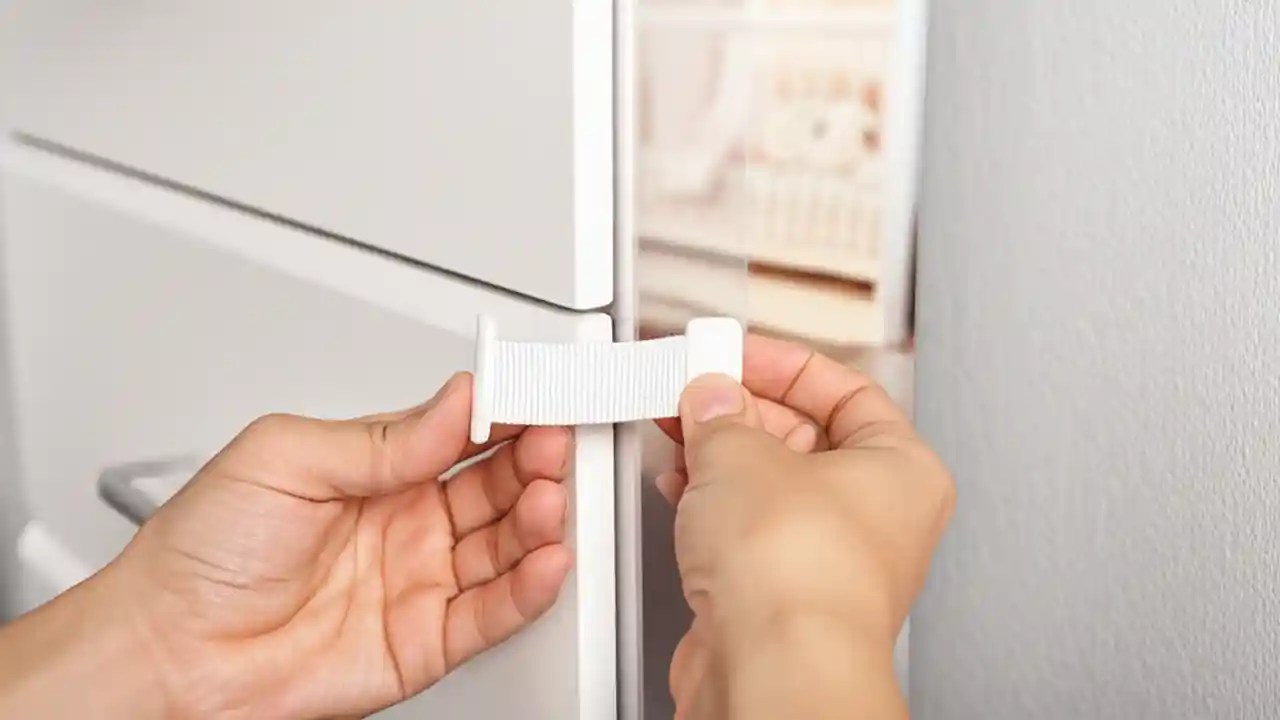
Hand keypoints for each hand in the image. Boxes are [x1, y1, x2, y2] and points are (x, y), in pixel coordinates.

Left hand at [0, 374, 573, 718]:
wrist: (167, 653)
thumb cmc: (202, 552)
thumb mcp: (285, 459)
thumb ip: (382, 438)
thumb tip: (455, 402)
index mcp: (378, 469)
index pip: (463, 432)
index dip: (505, 414)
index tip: (536, 396)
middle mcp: (408, 521)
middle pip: (497, 485)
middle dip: (534, 461)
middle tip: (555, 443)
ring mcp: (420, 581)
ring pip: (505, 545)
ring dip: (538, 520)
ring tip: (549, 499)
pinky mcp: (424, 641)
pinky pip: (493, 613)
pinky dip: (529, 589)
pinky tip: (546, 560)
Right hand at [655, 336, 954, 719]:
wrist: (774, 668)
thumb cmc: (799, 577)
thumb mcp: (742, 454)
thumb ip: (721, 412)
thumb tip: (712, 395)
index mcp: (903, 468)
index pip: (846, 390)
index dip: (783, 364)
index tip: (735, 353)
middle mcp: (879, 517)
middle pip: (807, 437)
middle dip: (742, 411)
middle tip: (697, 391)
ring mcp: (832, 560)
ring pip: (773, 486)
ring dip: (722, 457)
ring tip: (681, 432)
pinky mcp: (786, 596)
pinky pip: (751, 531)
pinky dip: (716, 505)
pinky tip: (683, 486)